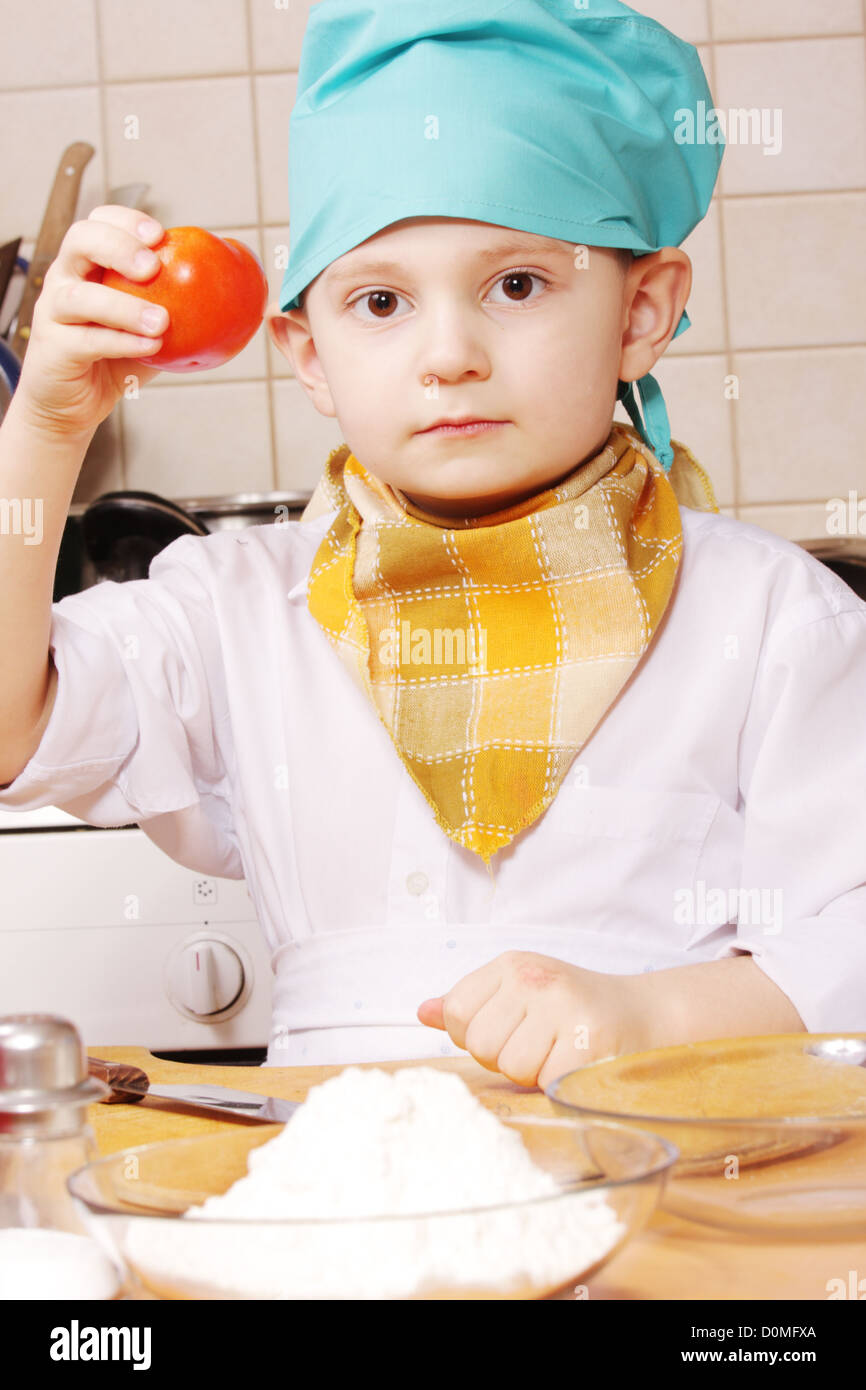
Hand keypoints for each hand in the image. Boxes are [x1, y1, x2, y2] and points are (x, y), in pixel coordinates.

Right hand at [15, 206, 169, 437]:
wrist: (74, 405)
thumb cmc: (116, 360)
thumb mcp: (152, 329)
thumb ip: (181, 308)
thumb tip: (244, 293)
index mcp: (88, 264)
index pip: (99, 222)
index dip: (126, 220)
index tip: (159, 235)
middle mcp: (64, 279)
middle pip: (80, 240)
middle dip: (118, 246)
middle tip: (153, 266)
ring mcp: (52, 312)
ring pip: (80, 296)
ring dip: (124, 305)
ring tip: (161, 321)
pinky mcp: (53, 349)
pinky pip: (86, 340)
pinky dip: (121, 342)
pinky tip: (152, 347)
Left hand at [417, 950, 654, 1089]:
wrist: (643, 1013)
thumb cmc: (572, 1007)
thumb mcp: (518, 993)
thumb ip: (471, 1005)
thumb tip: (422, 1013)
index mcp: (511, 964)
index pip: (457, 1012)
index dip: (474, 1035)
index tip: (506, 1031)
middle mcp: (534, 978)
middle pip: (480, 1044)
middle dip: (504, 1058)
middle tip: (537, 1045)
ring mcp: (562, 1007)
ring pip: (512, 1066)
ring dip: (532, 1073)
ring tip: (557, 1052)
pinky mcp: (587, 1041)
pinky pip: (545, 1082)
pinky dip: (558, 1082)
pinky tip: (575, 1062)